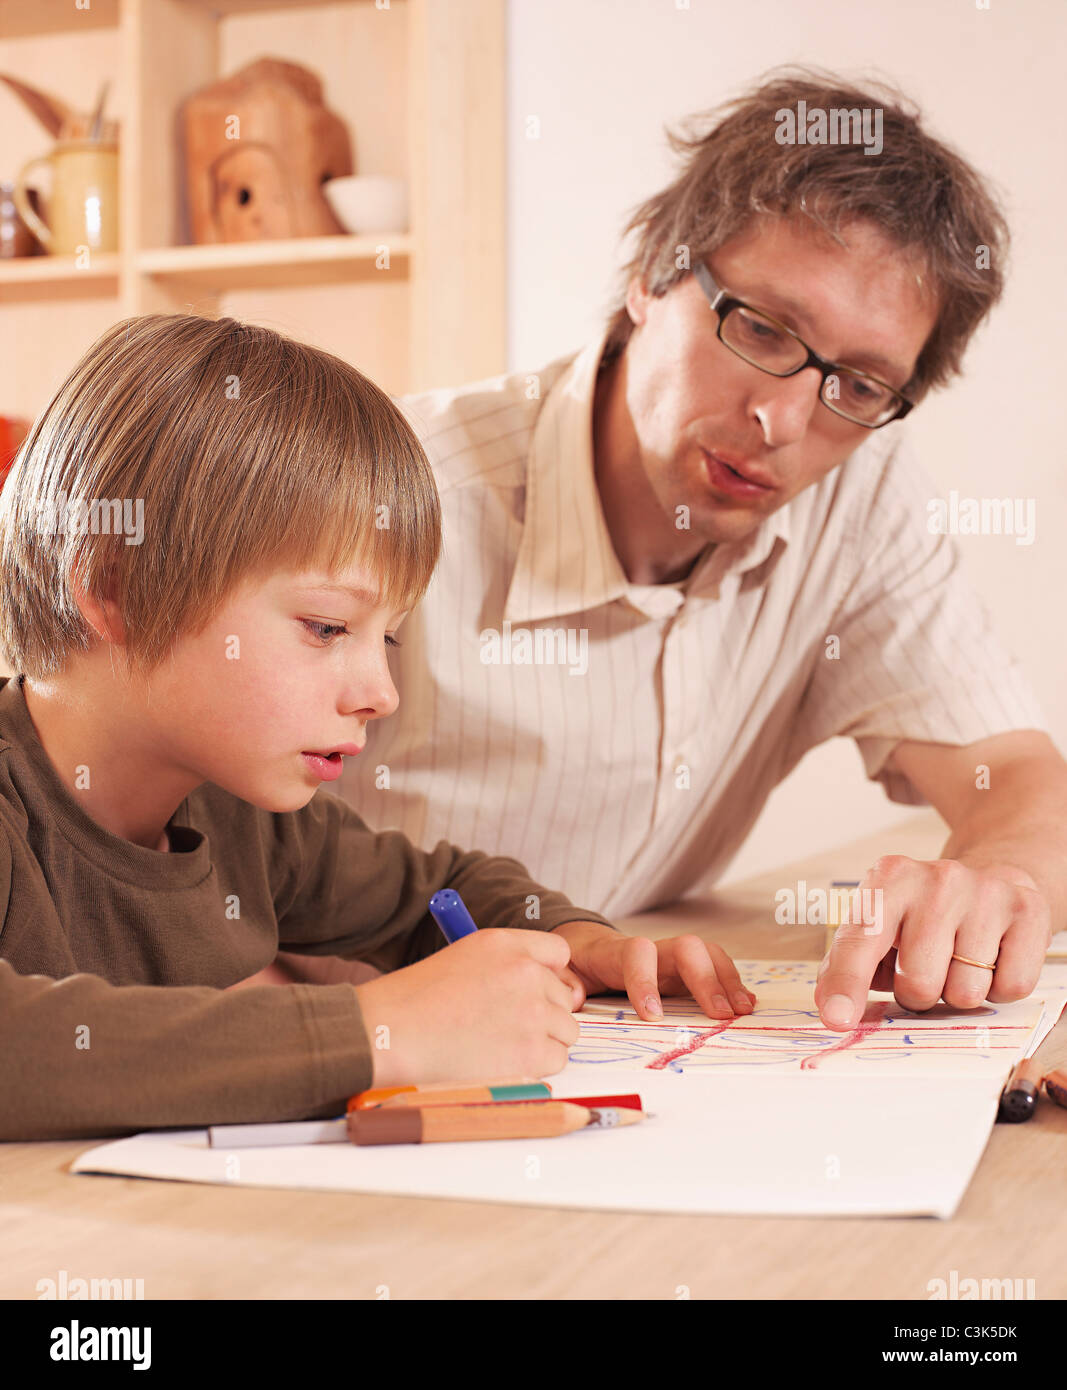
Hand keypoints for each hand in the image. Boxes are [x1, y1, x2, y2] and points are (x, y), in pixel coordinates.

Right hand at [354, 928, 578, 1085]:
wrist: (391, 1033)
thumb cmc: (415, 1001)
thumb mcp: (463, 958)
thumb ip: (507, 964)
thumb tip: (545, 988)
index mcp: (506, 944)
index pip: (558, 952)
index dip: (550, 975)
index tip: (538, 992)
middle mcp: (526, 972)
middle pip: (564, 997)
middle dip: (543, 1013)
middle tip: (506, 1027)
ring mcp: (532, 1011)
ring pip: (565, 1030)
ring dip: (543, 1040)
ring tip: (502, 1045)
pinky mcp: (531, 1051)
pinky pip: (557, 1058)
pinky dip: (537, 1065)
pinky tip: (504, 1061)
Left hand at [551, 921, 756, 1020]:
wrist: (587, 948)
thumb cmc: (575, 964)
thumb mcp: (560, 971)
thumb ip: (562, 982)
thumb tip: (572, 997)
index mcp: (616, 953)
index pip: (636, 954)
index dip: (645, 980)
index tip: (652, 1014)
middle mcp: (652, 951)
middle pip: (685, 948)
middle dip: (704, 978)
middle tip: (719, 1014)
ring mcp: (671, 961)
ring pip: (706, 955)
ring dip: (727, 981)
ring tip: (742, 1011)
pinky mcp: (684, 974)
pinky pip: (715, 969)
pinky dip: (732, 984)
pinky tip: (745, 1005)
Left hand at [814, 856, 1051, 1030]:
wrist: (990, 878)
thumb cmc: (922, 916)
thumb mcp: (878, 927)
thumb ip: (847, 966)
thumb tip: (833, 1010)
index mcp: (889, 879)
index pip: (861, 941)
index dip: (847, 984)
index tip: (837, 1018)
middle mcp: (937, 879)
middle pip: (918, 983)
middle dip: (918, 993)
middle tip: (926, 966)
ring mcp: (985, 892)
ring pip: (965, 993)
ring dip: (958, 992)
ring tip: (958, 959)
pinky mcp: (1028, 911)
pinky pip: (1011, 988)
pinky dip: (999, 988)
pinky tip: (991, 958)